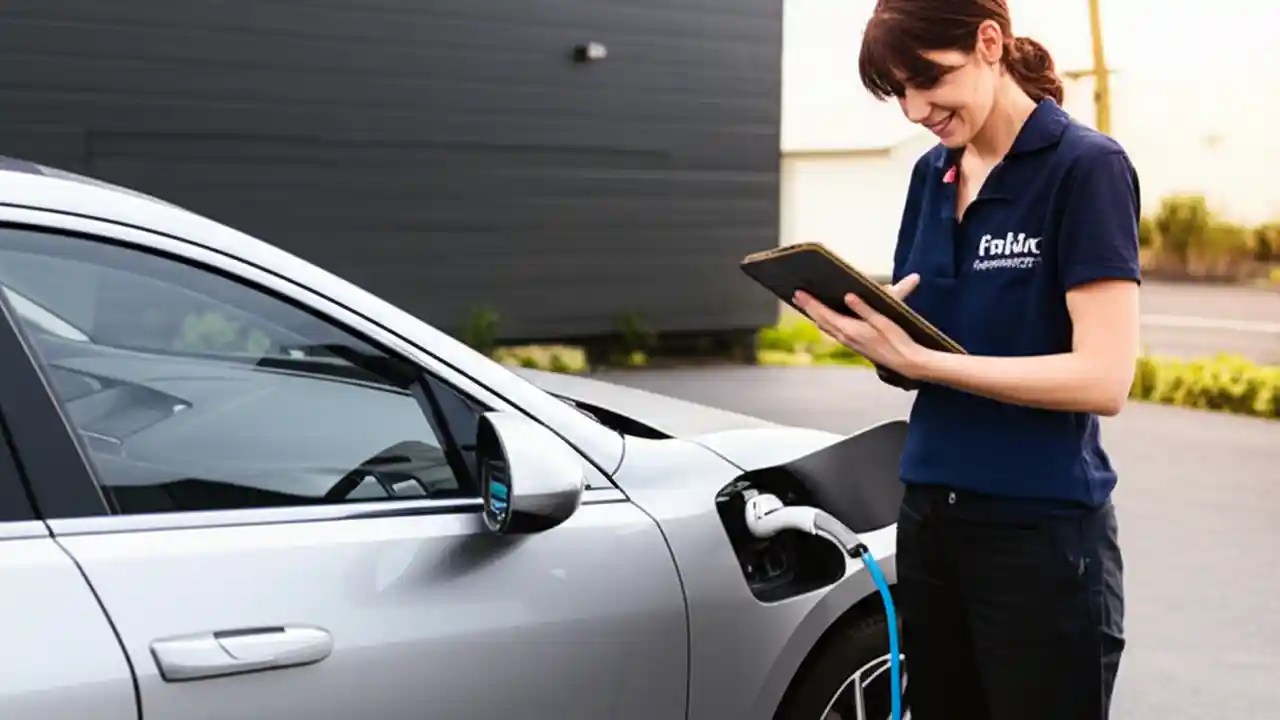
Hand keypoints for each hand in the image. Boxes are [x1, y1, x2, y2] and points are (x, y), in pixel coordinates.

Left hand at [792, 274, 927, 379]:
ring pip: (826, 327)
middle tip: (796, 296)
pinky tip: (825, 318)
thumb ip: (864, 309)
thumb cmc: (897, 341)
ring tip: (806, 305)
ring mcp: (849, 342)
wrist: (906, 362)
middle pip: (820, 320)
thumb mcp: (882, 321)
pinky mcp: (855, 344)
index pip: (824, 314)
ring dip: (815, 315)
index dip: (810, 303)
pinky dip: (825, 322)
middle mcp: (845, 338)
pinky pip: (834, 331)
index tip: (798, 293)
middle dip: (808, 308)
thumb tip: (848, 296)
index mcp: (850, 330)